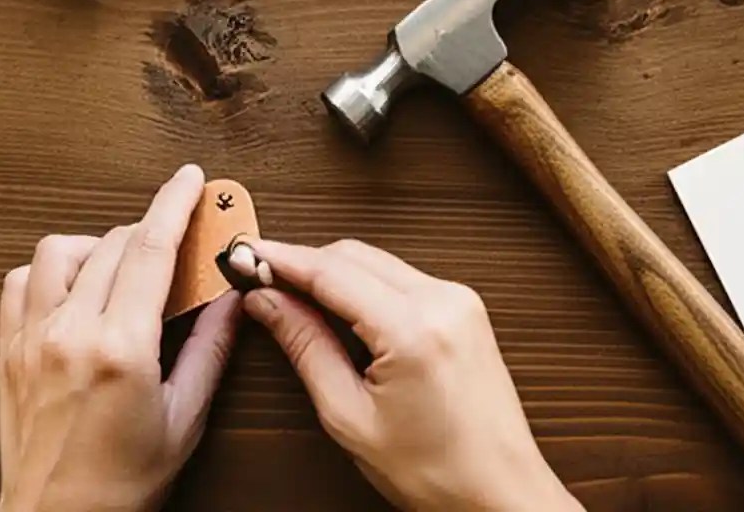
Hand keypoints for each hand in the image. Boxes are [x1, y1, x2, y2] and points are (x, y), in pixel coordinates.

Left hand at [0, 165, 241, 511]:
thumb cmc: (122, 484)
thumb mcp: (185, 419)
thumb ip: (210, 350)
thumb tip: (232, 299)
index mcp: (119, 348)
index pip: (150, 249)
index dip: (174, 204)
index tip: (191, 179)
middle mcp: (68, 332)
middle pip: (111, 244)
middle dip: (149, 231)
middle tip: (178, 245)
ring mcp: (31, 339)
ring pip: (58, 251)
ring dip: (96, 247)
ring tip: (123, 271)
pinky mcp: (7, 351)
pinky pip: (19, 282)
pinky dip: (49, 272)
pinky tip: (74, 290)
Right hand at [243, 239, 580, 511]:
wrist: (500, 493)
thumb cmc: (434, 469)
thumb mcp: (349, 415)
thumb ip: (305, 347)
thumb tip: (266, 302)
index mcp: (414, 328)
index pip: (330, 271)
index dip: (279, 259)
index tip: (243, 255)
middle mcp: (443, 300)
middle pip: (353, 254)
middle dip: (301, 262)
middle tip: (257, 278)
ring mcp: (459, 300)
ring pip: (375, 261)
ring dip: (331, 272)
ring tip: (289, 296)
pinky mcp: (464, 308)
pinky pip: (399, 277)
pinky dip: (361, 283)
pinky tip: (335, 307)